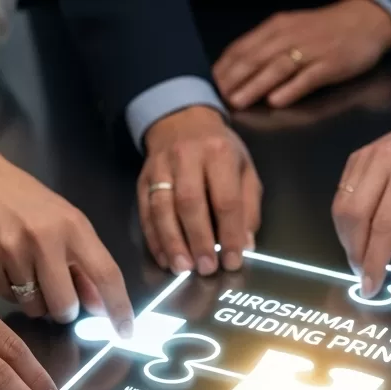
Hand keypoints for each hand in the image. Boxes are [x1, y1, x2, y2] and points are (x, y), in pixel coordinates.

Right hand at [0, 138, 133, 332]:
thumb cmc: (32, 205)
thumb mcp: (68, 224)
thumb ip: (86, 265)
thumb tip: (101, 309)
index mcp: (74, 227)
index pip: (106, 275)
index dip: (119, 308)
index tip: (126, 332)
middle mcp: (44, 238)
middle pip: (65, 306)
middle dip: (65, 310)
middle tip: (57, 292)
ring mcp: (11, 249)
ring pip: (35, 308)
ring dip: (37, 300)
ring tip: (29, 272)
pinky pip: (7, 298)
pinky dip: (12, 290)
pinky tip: (8, 265)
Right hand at [140, 106, 261, 275]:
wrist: (181, 120)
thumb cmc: (220, 150)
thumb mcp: (244, 168)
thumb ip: (248, 206)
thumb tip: (245, 245)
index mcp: (219, 153)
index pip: (226, 199)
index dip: (230, 233)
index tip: (233, 261)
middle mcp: (187, 157)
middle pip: (190, 203)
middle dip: (199, 239)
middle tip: (207, 268)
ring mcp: (160, 168)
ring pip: (162, 208)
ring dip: (172, 242)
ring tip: (183, 268)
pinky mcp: (142, 180)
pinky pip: (145, 212)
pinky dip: (154, 238)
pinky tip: (164, 258)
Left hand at [213, 0, 390, 109]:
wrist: (365, 20)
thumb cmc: (323, 30)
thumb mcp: (290, 30)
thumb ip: (266, 48)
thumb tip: (239, 70)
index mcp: (276, 28)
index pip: (243, 48)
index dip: (225, 67)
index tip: (211, 85)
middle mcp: (290, 37)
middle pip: (256, 59)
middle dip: (234, 79)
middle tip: (219, 98)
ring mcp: (311, 51)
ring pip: (277, 68)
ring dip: (255, 85)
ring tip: (238, 102)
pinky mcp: (330, 65)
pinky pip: (307, 78)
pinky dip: (290, 89)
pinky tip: (275, 101)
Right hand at [333, 79, 390, 295]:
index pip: (384, 226)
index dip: (374, 260)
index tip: (371, 287)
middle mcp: (383, 162)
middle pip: (355, 217)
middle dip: (356, 253)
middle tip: (364, 275)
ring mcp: (365, 157)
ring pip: (341, 207)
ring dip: (347, 239)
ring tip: (361, 257)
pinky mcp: (356, 158)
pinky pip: (341, 195)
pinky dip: (346, 221)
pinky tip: (359, 233)